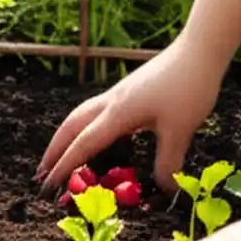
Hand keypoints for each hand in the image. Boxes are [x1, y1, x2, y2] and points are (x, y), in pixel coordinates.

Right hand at [35, 35, 226, 191]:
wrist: (199, 50)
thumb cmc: (189, 88)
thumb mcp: (180, 130)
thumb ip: (167, 162)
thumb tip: (162, 189)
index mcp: (118, 113)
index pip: (83, 145)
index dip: (65, 167)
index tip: (50, 187)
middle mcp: (111, 102)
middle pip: (70, 126)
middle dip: (53, 150)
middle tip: (41, 173)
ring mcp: (118, 94)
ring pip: (80, 116)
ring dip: (66, 137)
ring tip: (59, 155)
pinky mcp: (129, 91)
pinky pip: (96, 112)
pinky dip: (85, 128)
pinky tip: (95, 135)